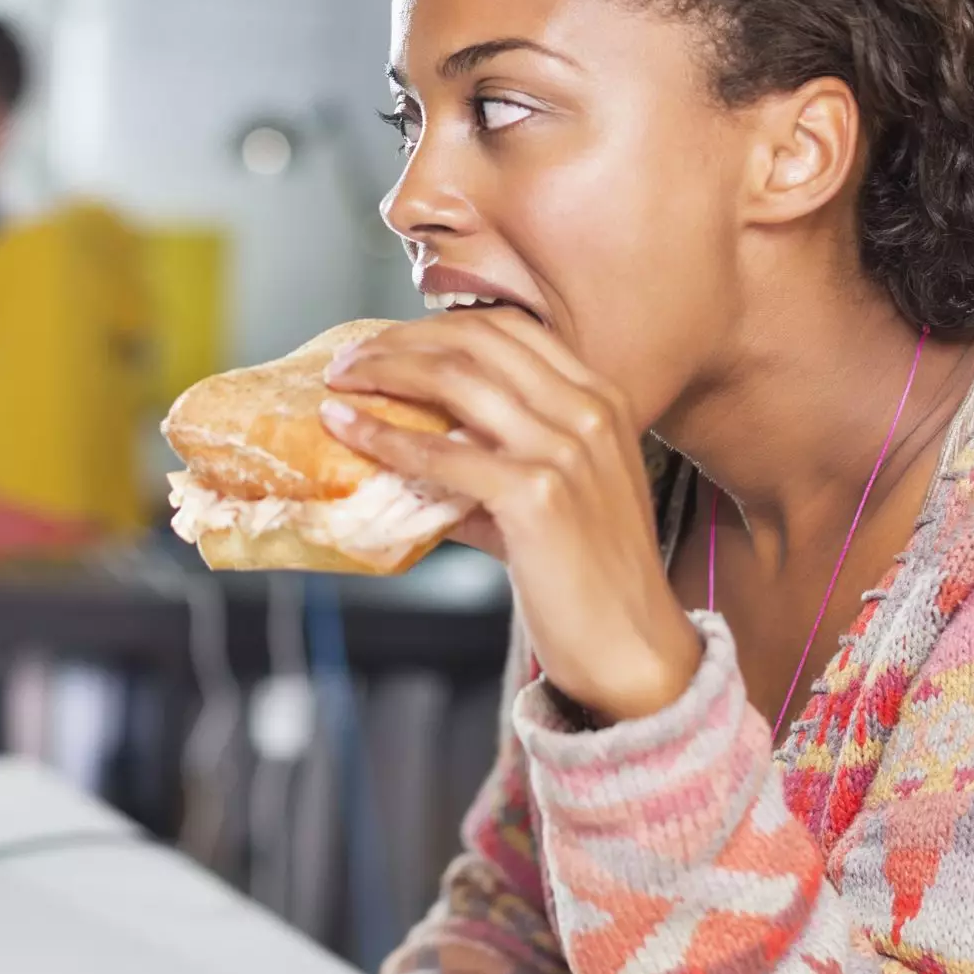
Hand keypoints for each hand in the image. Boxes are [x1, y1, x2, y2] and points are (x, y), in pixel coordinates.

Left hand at [321, 311, 700, 722]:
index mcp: (600, 398)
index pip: (508, 329)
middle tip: (350, 359)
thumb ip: (498, 457)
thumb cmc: (592, 576)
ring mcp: (565, 449)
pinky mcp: (536, 495)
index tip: (391, 342)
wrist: (632, 648)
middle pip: (476, 341)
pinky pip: (442, 452)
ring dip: (385, 371)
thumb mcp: (558, 492)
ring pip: (455, 379)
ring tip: (340, 381)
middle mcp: (588, 410)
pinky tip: (348, 430)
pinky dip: (384, 435)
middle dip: (402, 340)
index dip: (439, 325)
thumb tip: (415, 442)